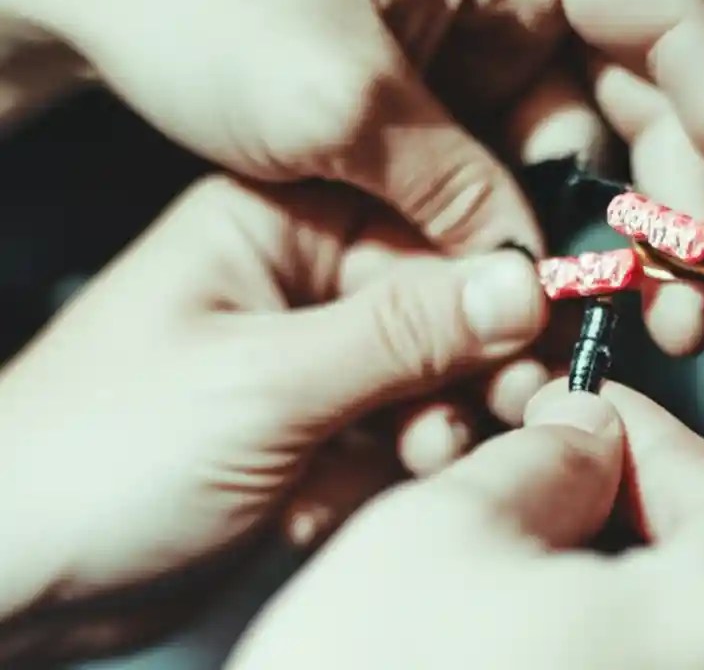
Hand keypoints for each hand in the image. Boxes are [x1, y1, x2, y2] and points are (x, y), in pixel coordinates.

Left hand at [0, 0, 703, 354]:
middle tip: (690, 307)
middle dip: (675, 204)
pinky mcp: (441, 96)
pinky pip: (515, 165)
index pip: (671, 26)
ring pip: (585, 144)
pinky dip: (534, 229)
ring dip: (609, 232)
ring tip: (625, 319)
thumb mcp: (337, 98)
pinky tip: (540, 291)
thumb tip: (526, 276)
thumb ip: (453, 190)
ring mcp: (479, 44)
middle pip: (646, 94)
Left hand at [0, 175, 546, 630]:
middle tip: (502, 415)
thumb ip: (404, 332)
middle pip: (439, 312)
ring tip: (415, 465)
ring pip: (428, 385)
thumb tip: (521, 284)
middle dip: (471, 370)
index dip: (493, 285)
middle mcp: (300, 289)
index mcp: (275, 228)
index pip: (426, 231)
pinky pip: (395, 445)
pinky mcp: (312, 441)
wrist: (17, 577)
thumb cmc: (100, 453)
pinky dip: (391, 477)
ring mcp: (309, 369)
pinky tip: (343, 503)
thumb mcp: (268, 382)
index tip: (547, 337)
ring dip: (436, 431)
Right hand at [228, 382, 703, 669]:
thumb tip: (586, 436)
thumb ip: (545, 460)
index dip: (666, 448)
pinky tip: (515, 653)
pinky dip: (598, 668)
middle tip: (557, 484)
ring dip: (612, 600)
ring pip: (681, 654)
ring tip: (515, 575)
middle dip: (636, 522)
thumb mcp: (442, 534)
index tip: (603, 424)